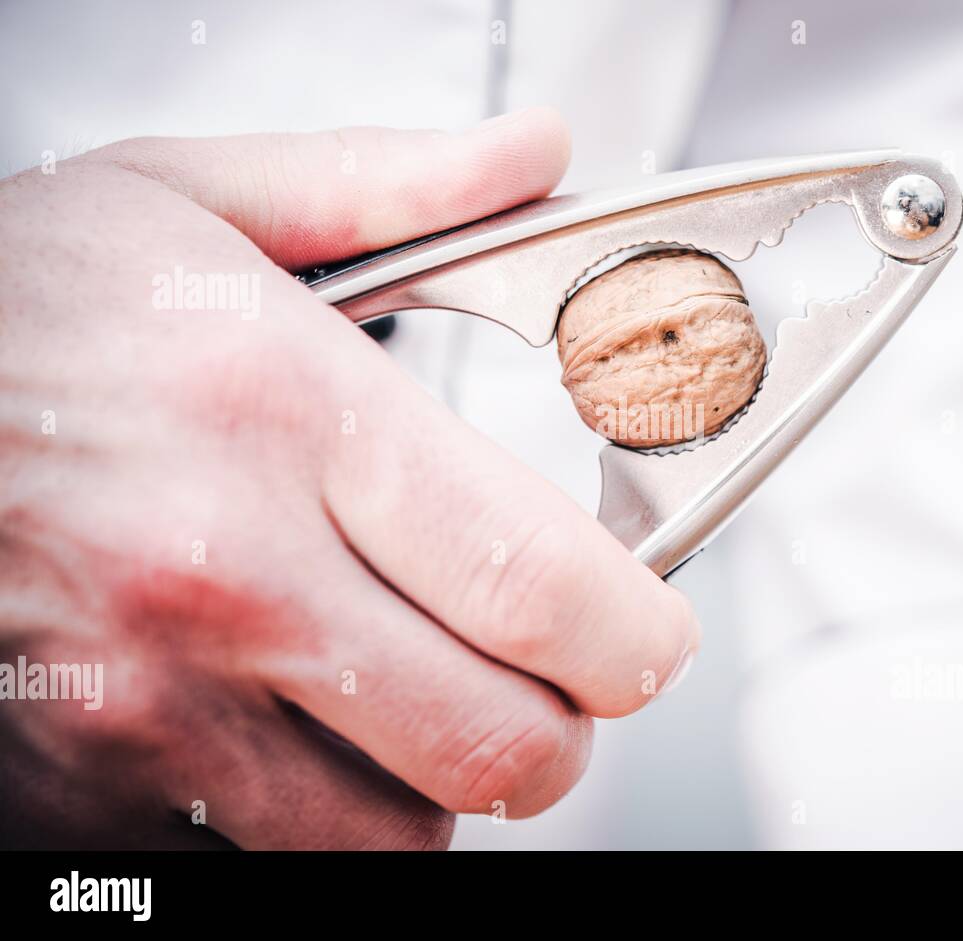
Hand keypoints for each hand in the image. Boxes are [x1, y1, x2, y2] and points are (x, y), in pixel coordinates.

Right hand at [0, 109, 698, 848]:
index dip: (638, 640)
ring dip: (439, 784)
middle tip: (549, 678)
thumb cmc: (19, 308)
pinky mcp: (82, 792)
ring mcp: (147, 705)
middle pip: (498, 747)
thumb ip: (393, 185)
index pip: (536, 584)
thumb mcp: (197, 202)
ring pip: (392, 837)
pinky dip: (315, 821)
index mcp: (287, 417)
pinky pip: (261, 859)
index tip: (652, 640)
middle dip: (563, 731)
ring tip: (412, 701)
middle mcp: (226, 576)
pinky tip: (291, 734)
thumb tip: (536, 152)